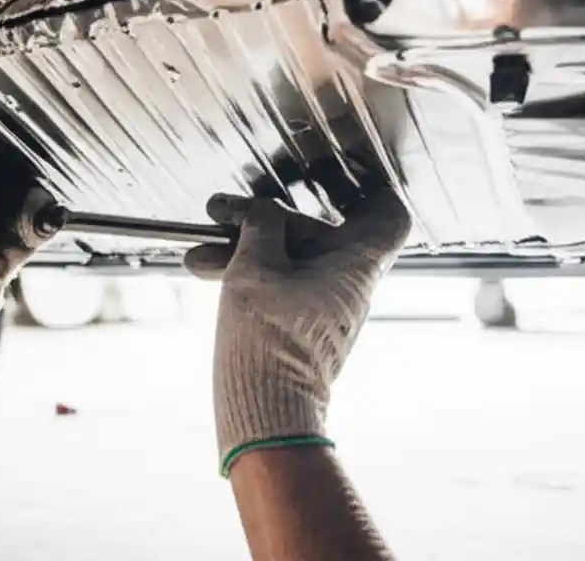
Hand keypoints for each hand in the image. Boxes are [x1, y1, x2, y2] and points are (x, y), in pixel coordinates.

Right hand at [184, 189, 410, 475]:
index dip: (367, 185)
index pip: (388, 214)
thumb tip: (259, 212)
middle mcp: (346, 284)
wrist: (265, 415)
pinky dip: (244, 274)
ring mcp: (322, 308)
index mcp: (354, 264)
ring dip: (241, 247)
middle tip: (219, 211)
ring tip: (197, 250)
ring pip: (285, 259)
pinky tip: (203, 269)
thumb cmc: (269, 344)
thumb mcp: (254, 268)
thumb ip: (259, 227)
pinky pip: (275, 285)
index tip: (337, 169)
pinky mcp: (297, 328)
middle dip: (261, 219)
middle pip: (313, 231)